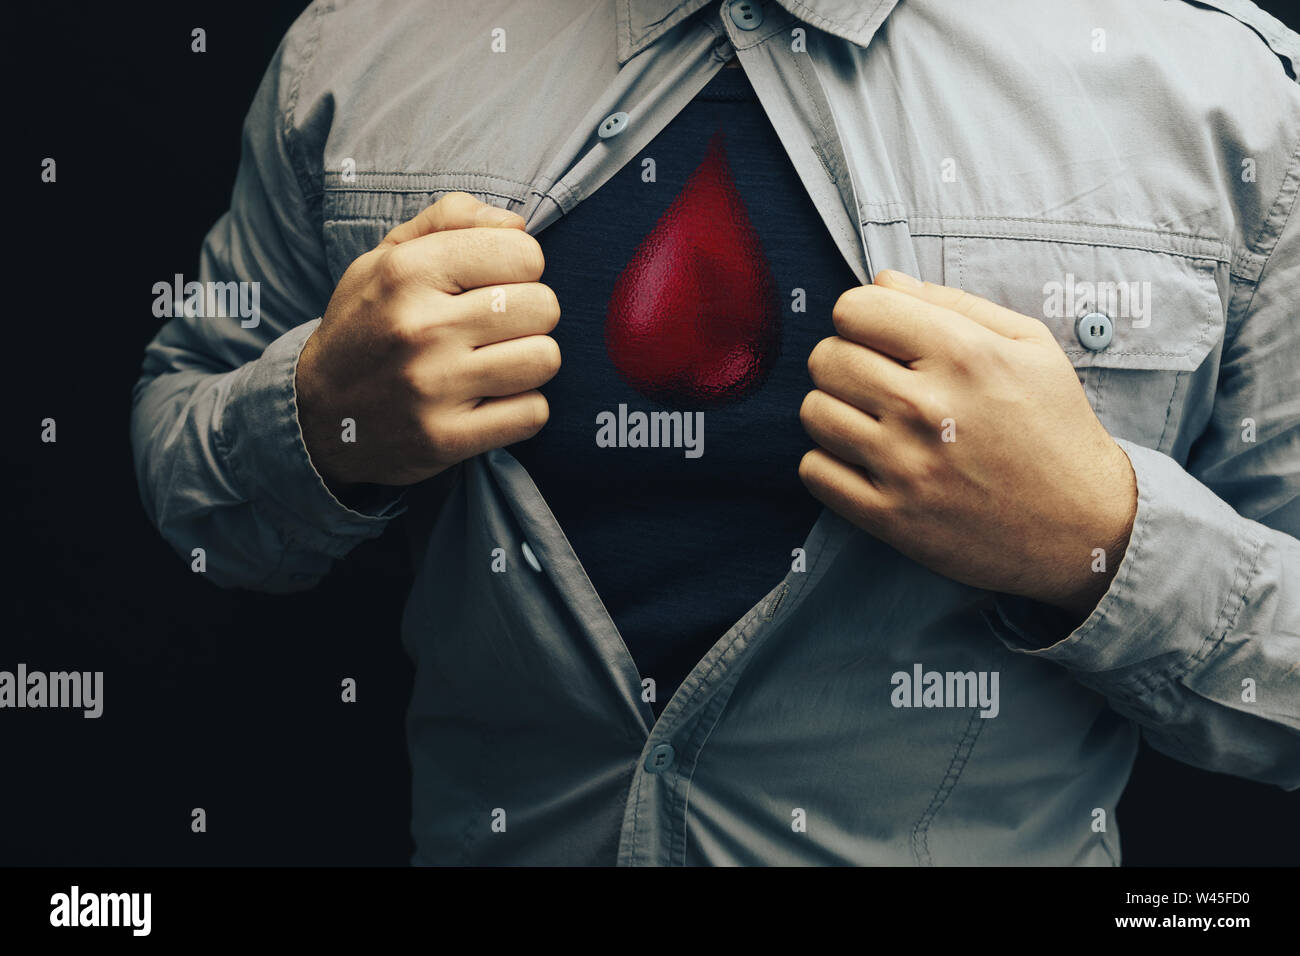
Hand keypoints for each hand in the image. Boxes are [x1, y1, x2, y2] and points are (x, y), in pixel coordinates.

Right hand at [296, 192, 560, 487]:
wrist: (316, 414)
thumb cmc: (369, 324)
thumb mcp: (387, 257)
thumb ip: (450, 221)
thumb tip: (518, 223)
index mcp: (407, 271)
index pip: (524, 253)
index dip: (521, 267)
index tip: (496, 283)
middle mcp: (420, 327)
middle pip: (543, 306)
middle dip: (531, 314)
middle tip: (498, 328)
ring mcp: (432, 387)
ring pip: (545, 359)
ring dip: (530, 361)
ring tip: (497, 362)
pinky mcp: (446, 438)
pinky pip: (533, 413)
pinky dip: (523, 408)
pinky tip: (492, 401)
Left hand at [798, 270, 1136, 619]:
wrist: (1082, 528)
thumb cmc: (1055, 429)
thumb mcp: (1029, 347)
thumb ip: (952, 303)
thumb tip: (883, 280)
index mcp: (963, 355)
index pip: (855, 308)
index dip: (861, 317)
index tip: (878, 335)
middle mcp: (926, 407)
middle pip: (826, 358)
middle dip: (844, 360)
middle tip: (874, 380)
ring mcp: (905, 466)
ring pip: (813, 411)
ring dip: (834, 410)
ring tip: (869, 419)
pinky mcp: (890, 516)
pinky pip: (813, 471)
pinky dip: (828, 462)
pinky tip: (862, 460)